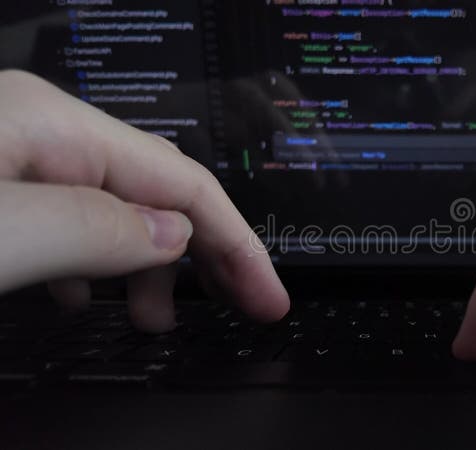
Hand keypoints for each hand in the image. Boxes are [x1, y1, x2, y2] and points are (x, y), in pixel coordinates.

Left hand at [0, 70, 288, 331]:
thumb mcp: (2, 235)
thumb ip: (96, 231)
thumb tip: (172, 237)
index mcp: (52, 126)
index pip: (183, 182)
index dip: (238, 245)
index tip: (268, 298)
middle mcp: (40, 133)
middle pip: (158, 193)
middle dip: (203, 255)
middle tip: (239, 307)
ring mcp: (15, 160)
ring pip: (115, 210)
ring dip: (146, 267)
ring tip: (151, 319)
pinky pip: (70, 223)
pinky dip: (95, 264)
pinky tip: (84, 292)